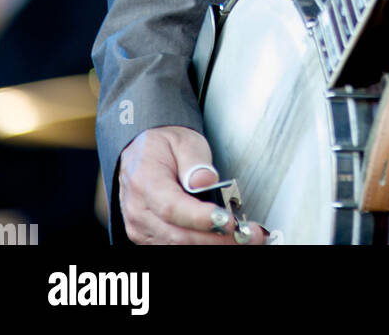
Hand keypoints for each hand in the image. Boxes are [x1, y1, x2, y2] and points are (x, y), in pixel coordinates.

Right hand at [118, 125, 266, 244]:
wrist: (143, 153)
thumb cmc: (164, 146)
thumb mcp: (184, 141)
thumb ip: (195, 161)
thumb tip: (205, 181)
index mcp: (145, 182)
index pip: (172, 208)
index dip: (201, 218)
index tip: (227, 220)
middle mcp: (139, 212)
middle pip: (179, 235)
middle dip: (218, 238)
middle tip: (249, 234)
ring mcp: (143, 230)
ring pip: (179, 247)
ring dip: (214, 245)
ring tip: (244, 238)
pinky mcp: (151, 239)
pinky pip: (177, 248)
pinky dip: (203, 245)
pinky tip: (224, 239)